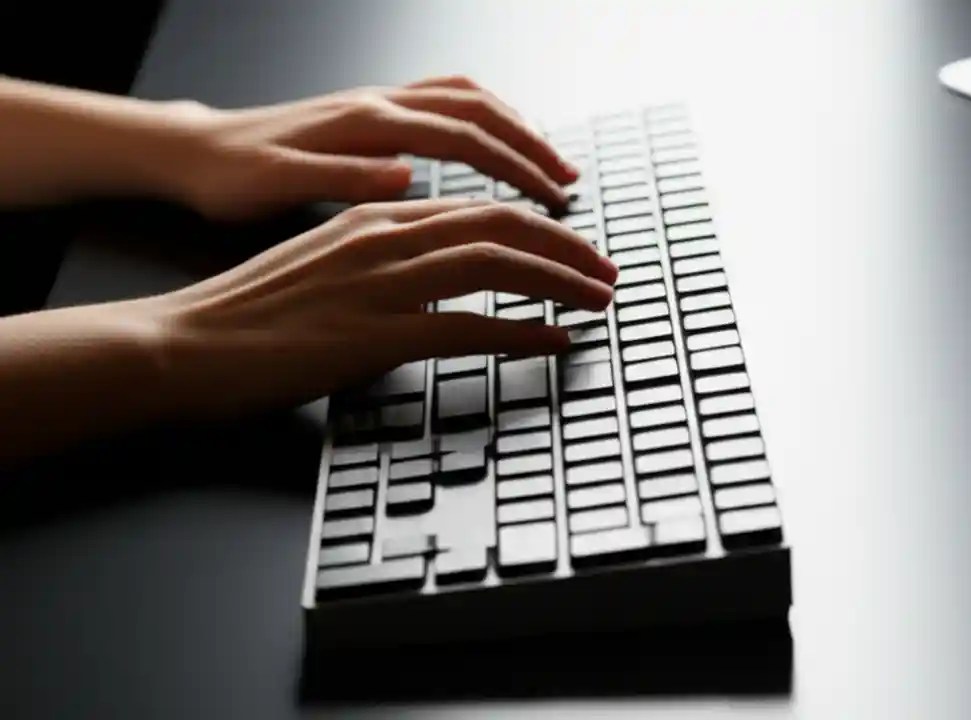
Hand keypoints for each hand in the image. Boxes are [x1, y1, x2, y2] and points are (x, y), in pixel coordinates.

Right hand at [150, 199, 615, 417]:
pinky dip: (523, 331)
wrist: (185, 344)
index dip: (538, 229)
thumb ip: (382, 260)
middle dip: (568, 248)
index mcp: (374, 216)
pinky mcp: (376, 334)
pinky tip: (554, 340)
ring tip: (598, 300)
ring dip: (561, 282)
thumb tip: (433, 280)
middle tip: (606, 272)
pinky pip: (472, 326)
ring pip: (498, 265)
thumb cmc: (249, 313)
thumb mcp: (324, 265)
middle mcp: (385, 237)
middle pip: (503, 226)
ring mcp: (382, 284)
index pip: (478, 210)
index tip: (573, 248)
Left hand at [169, 75, 577, 221]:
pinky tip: (498, 148)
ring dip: (516, 127)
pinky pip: (445, 101)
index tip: (554, 198)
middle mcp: (378, 101)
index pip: (463, 137)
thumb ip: (345, 179)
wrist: (194, 150)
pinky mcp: (372, 111)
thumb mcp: (276, 188)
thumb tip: (408, 176)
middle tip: (571, 185)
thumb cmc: (230, 178)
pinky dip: (486, 120)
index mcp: (364, 123)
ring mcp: (377, 100)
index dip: (516, 167)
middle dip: (533, 145)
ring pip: (468, 97)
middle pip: (479, 108)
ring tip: (551, 165)